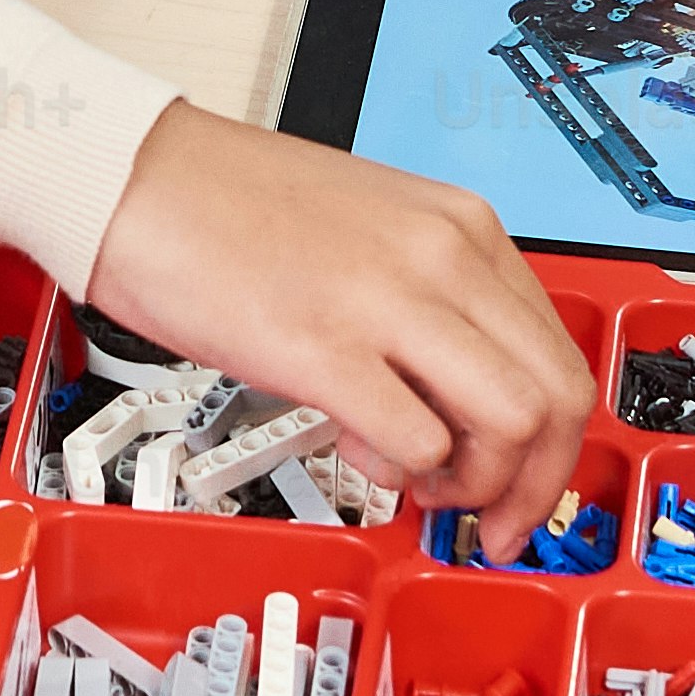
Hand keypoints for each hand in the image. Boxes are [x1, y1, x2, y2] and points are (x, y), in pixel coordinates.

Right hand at [82, 109, 591, 522]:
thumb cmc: (229, 206)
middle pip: (557, 402)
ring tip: (422, 485)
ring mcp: (387, 300)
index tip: (528, 484)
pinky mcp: (323, 347)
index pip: (564, 355)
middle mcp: (443, 257)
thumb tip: (467, 398)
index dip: (557, 446)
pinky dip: (402, 475)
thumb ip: (434, 303)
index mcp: (462, 227)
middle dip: (535, 485)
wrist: (130, 176)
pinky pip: (417, 443)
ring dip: (475, 485)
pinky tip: (361, 452)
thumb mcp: (375, 231)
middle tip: (491, 519)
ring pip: (511, 426)